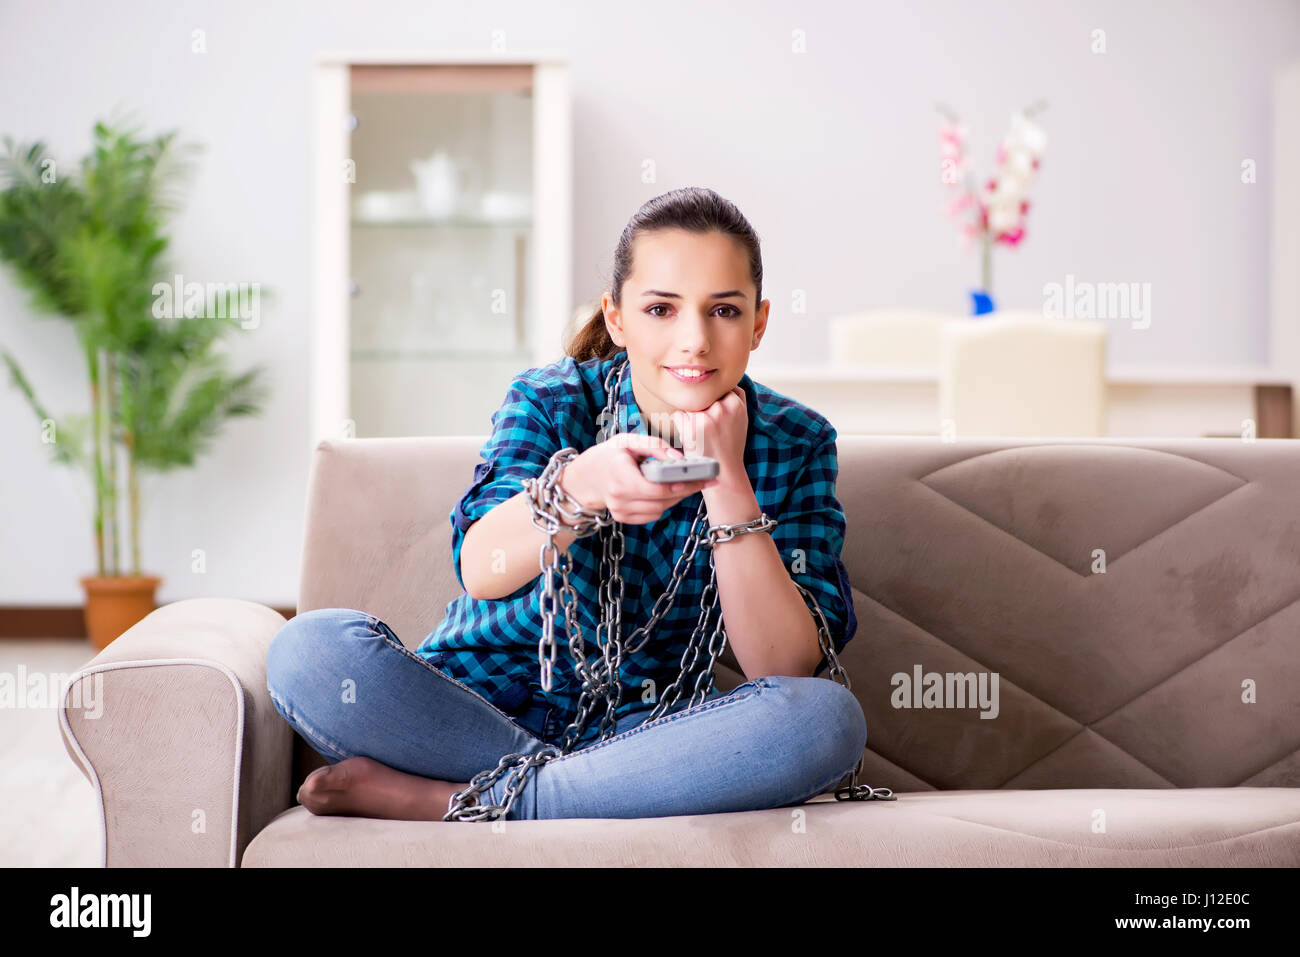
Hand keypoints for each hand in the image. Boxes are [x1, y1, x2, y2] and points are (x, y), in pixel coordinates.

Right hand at [559, 433, 719, 524]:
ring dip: (675, 497)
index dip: (681, 485)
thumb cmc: (607, 456)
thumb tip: (678, 458)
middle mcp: (619, 498)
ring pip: (660, 509)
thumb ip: (653, 446)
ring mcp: (620, 512)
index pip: (656, 488)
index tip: (701, 478)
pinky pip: (652, 515)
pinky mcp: (623, 519)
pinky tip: (664, 491)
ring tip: (684, 483)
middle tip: (704, 479)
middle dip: (685, 490)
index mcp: (620, 477)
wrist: (583, 478)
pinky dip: (662, 504)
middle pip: (662, 500)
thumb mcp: (627, 441)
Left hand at [671, 384, 747, 477]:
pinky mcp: (692, 427)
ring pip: (689, 404)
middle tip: (709, 428)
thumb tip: (725, 380)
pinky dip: (681, 424)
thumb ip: (736, 398)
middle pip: (702, 395)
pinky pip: (679, 415)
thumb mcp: (742, 418)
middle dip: (702, 407)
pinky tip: (691, 436)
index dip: (713, 401)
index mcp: (736, 404)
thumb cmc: (730, 444)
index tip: (715, 417)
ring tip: (701, 433)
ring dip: (690, 415)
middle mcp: (722, 407)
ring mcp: (706, 417)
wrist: (723, 471)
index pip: (717, 388)